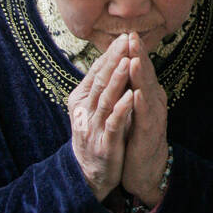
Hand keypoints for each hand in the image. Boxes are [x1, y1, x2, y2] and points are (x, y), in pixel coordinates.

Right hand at [67, 35, 133, 201]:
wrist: (89, 175)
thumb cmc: (95, 136)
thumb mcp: (92, 110)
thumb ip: (99, 87)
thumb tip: (110, 59)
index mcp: (81, 101)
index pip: (95, 73)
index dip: (110, 55)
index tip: (124, 36)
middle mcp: (84, 112)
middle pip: (100, 81)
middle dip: (114, 60)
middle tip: (126, 40)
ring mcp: (94, 128)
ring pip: (105, 99)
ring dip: (117, 80)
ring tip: (127, 61)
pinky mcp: (105, 144)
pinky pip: (114, 123)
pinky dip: (122, 108)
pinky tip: (131, 96)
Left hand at [120, 33, 168, 207]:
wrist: (146, 168)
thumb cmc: (137, 135)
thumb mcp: (133, 107)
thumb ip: (130, 86)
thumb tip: (121, 63)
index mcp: (147, 93)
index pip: (140, 68)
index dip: (134, 51)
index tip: (126, 32)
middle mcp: (153, 101)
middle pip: (146, 74)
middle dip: (139, 55)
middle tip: (132, 36)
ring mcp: (153, 117)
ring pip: (147, 92)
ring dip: (141, 76)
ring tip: (133, 60)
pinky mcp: (149, 134)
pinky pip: (145, 117)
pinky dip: (141, 104)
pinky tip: (137, 94)